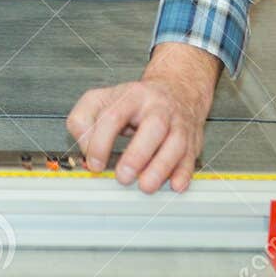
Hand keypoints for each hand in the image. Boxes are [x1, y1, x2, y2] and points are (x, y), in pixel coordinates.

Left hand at [65, 42, 219, 193]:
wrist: (177, 89)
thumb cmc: (134, 101)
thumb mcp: (100, 100)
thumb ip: (83, 121)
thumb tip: (87, 150)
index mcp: (132, 96)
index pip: (114, 116)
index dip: (101, 142)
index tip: (95, 164)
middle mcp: (159, 108)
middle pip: (154, 127)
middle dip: (138, 155)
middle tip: (123, 177)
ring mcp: (178, 124)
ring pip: (176, 144)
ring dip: (161, 168)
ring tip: (145, 186)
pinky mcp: (192, 141)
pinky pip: (191, 158)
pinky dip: (184, 173)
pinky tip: (175, 186)